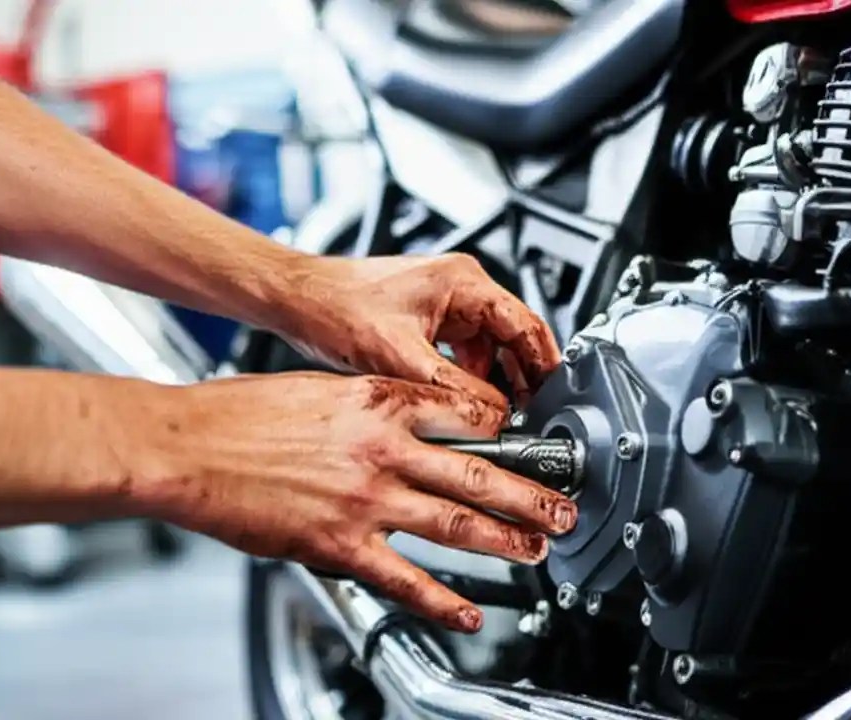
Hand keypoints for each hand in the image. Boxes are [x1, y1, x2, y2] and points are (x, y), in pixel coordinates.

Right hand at [130, 372, 577, 632]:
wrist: (189, 445)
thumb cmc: (241, 414)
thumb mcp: (320, 388)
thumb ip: (372, 405)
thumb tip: (408, 419)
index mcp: (378, 401)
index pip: (465, 416)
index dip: (508, 433)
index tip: (530, 446)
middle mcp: (382, 448)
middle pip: (479, 473)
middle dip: (531, 494)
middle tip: (563, 508)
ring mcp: (364, 499)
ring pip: (456, 523)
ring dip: (506, 540)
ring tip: (536, 549)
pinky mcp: (339, 545)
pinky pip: (407, 578)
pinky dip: (445, 599)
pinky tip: (469, 611)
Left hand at [274, 254, 561, 409]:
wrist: (296, 300)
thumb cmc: (335, 308)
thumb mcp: (401, 356)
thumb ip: (453, 388)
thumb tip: (492, 414)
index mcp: (463, 282)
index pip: (526, 324)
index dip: (544, 364)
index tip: (553, 396)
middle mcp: (459, 287)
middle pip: (513, 335)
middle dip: (523, 376)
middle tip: (530, 414)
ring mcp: (443, 302)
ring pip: (489, 346)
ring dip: (496, 379)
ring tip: (500, 415)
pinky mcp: (427, 318)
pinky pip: (464, 351)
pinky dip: (471, 376)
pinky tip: (465, 403)